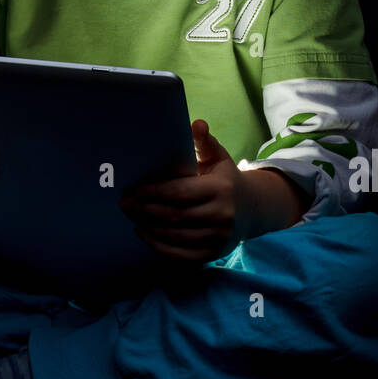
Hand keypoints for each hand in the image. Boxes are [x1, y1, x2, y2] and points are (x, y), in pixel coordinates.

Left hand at [118, 118, 246, 262]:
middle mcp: (222, 215)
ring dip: (148, 227)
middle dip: (145, 210)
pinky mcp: (214, 254)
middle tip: (124, 204)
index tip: (133, 190)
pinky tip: (143, 233)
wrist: (252, 209)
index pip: (180, 192)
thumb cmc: (226, 178)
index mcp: (221, 188)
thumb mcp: (218, 157)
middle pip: (174, 216)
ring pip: (175, 236)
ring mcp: (219, 238)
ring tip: (131, 216)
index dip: (153, 193)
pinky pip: (181, 255)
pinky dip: (159, 246)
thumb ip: (204, 142)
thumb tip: (197, 123)